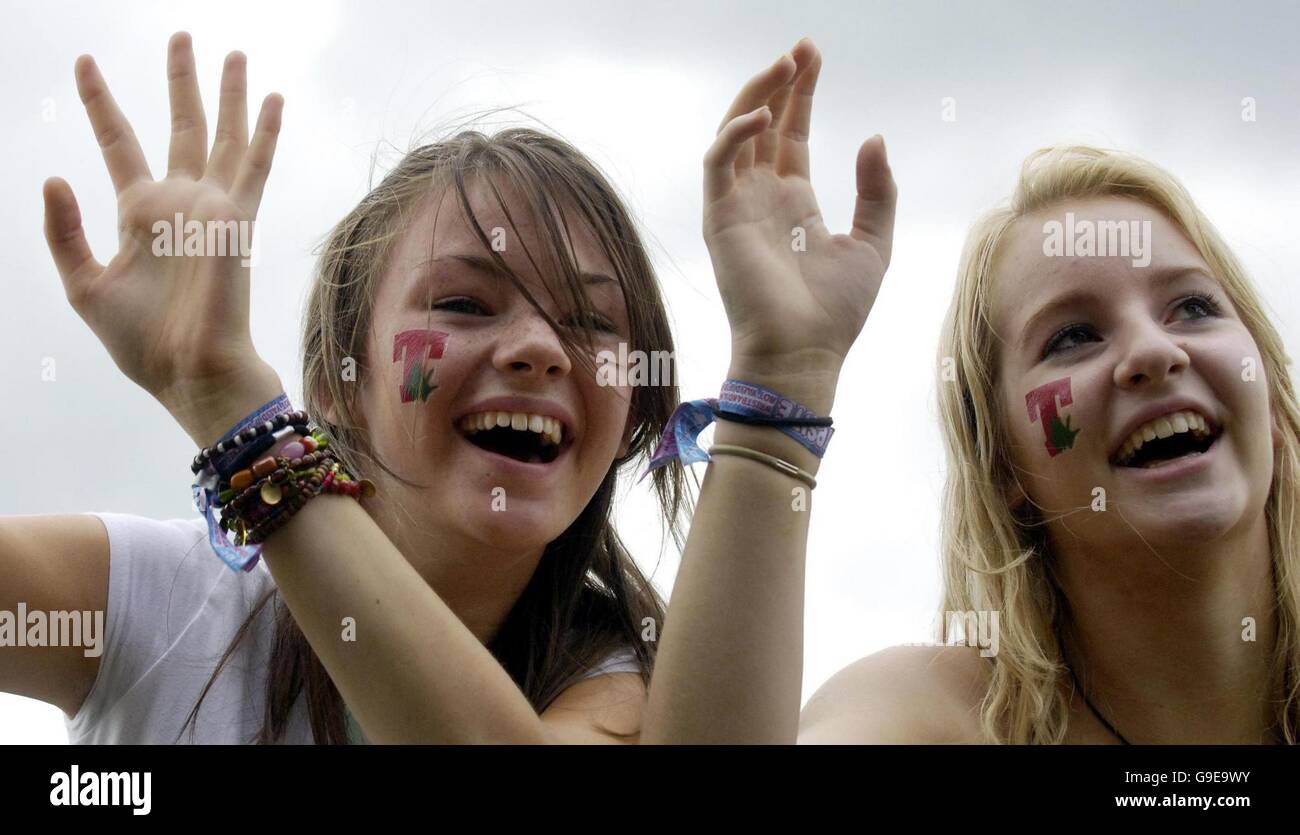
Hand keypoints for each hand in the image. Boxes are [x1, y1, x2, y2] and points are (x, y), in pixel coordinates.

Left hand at [42, 32, 284, 444]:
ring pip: (222, 136)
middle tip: (180, 37)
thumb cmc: (140, 341)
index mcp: (139, 214)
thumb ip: (66, 231)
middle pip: (181, 126)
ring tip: (233, 54)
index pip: (119, 142)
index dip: (100, 102)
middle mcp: (179, 202)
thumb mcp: (84, 284)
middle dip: (180, 82)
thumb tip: (53, 175)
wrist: (189, 369)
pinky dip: (264, 133)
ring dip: (228, 95)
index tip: (84, 63)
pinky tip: (273, 99)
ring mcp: (212, 207)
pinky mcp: (237, 220)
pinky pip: (253, 166)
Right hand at [703, 38, 896, 406]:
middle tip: (800, 49)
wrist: (803, 350)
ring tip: (784, 65)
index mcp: (795, 203)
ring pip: (735, 134)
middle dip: (779, 84)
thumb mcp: (873, 242)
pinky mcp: (719, 218)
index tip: (813, 56)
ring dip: (756, 96)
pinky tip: (764, 116)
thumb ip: (878, 191)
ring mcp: (738, 206)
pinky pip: (718, 163)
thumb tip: (874, 137)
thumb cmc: (837, 311)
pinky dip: (735, 134)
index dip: (801, 94)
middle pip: (764, 125)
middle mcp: (763, 199)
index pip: (793, 134)